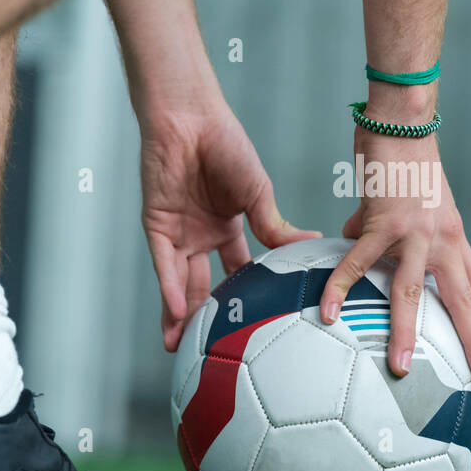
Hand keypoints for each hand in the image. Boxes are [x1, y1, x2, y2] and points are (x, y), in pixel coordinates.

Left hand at [140, 96, 318, 350]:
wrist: (191, 118)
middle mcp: (200, 234)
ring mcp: (178, 231)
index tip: (254, 325)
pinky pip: (164, 263)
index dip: (244, 297)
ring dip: (179, 314)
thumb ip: (275, 225)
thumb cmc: (226, 144)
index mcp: (227, 226)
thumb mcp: (258, 192)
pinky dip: (170, 287)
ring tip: (182, 348)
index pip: (237, 270)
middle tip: (210, 352)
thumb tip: (313, 243)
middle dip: (205, 318)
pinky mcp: (157, 224)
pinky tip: (177, 311)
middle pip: (204, 285)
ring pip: (179, 282)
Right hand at [318, 84, 470, 381]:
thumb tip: (352, 234)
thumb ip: (388, 225)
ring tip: (399, 367)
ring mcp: (413, 233)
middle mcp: (441, 239)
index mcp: (451, 235)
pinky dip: (340, 288)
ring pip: (411, 292)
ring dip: (404, 332)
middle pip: (461, 298)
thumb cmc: (404, 156)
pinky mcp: (382, 222)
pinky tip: (327, 312)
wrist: (403, 120)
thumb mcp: (409, 198)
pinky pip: (358, 262)